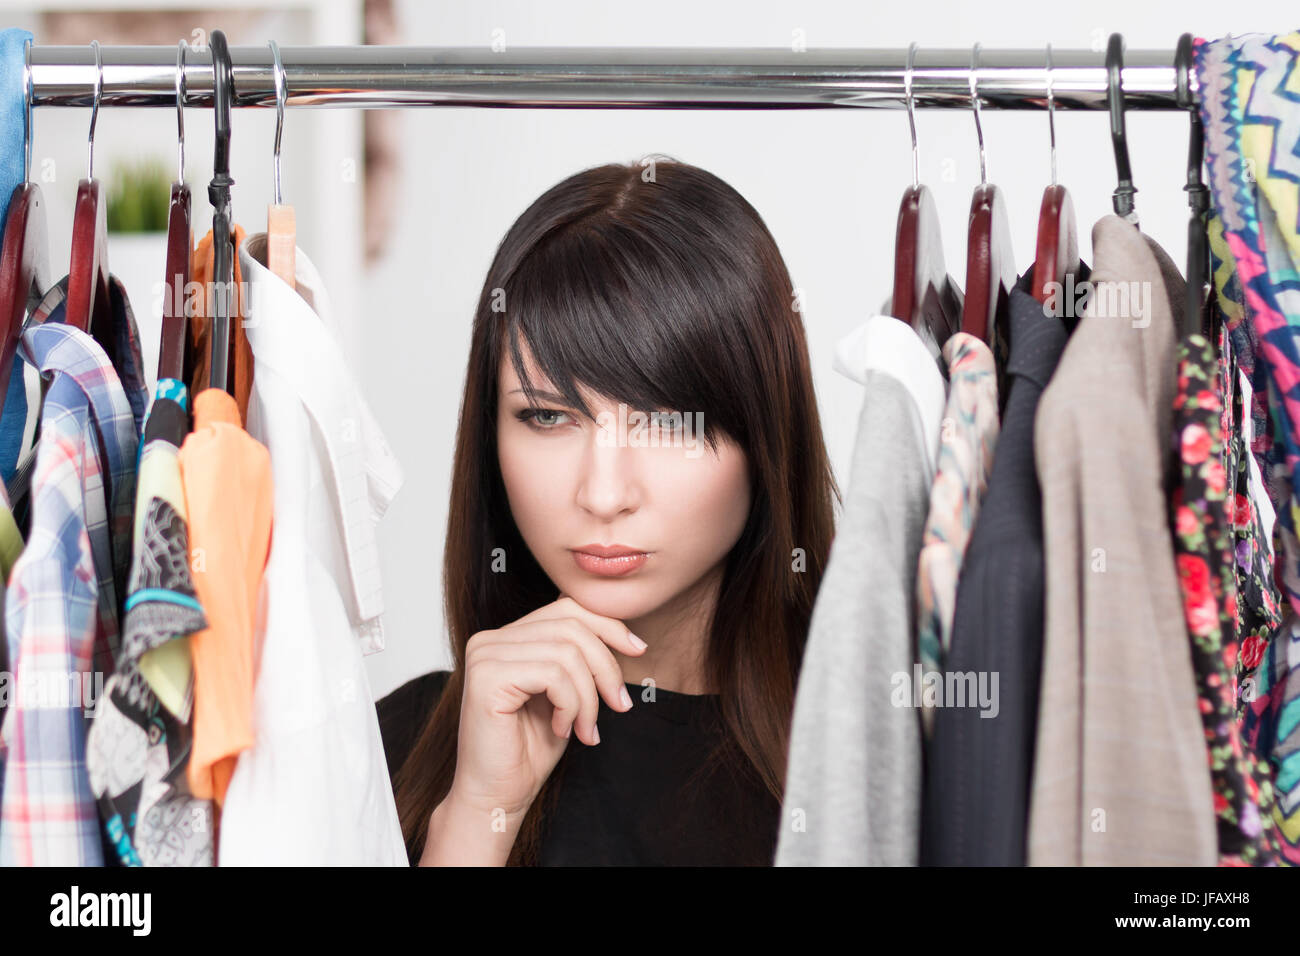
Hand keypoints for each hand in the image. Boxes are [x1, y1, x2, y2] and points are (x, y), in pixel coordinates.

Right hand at [423, 596, 646, 863]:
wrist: (497, 797)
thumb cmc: (529, 750)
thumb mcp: (565, 693)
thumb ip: (578, 659)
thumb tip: (623, 634)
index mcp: (507, 637)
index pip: (567, 608)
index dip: (608, 625)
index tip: (638, 650)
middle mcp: (490, 639)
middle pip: (571, 626)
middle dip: (606, 667)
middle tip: (619, 706)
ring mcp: (485, 656)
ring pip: (567, 652)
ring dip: (589, 697)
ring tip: (586, 729)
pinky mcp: (486, 677)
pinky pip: (553, 674)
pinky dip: (570, 704)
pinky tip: (562, 729)